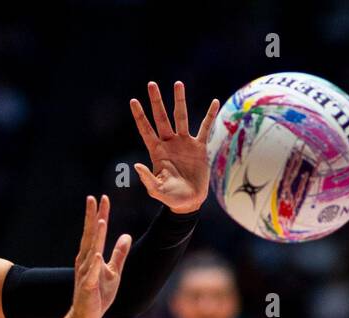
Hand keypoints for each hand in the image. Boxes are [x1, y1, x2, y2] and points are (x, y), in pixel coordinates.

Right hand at [69, 195, 131, 317]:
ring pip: (91, 251)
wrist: (86, 317)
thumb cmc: (98, 295)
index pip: (96, 232)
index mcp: (91, 256)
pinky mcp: (87, 287)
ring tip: (99, 220)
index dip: (100, 215)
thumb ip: (119, 254)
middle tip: (94, 198)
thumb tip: (126, 235)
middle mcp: (85, 261)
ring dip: (95, 236)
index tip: (103, 198)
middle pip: (89, 235)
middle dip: (92, 217)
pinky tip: (97, 254)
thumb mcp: (114, 272)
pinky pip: (91, 274)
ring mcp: (85, 274)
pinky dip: (94, 264)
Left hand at [130, 81, 219, 213]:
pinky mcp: (199, 147)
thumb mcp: (157, 190)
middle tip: (151, 84)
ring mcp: (184, 143)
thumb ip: (147, 179)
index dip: (140, 116)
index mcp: (157, 152)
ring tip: (178, 84)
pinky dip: (210, 115)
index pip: (146, 130)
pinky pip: (205, 128)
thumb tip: (136, 166)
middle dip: (156, 101)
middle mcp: (169, 143)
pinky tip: (215, 102)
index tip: (133, 101)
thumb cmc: (171, 198)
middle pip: (161, 118)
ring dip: (179, 101)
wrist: (189, 202)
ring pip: (181, 117)